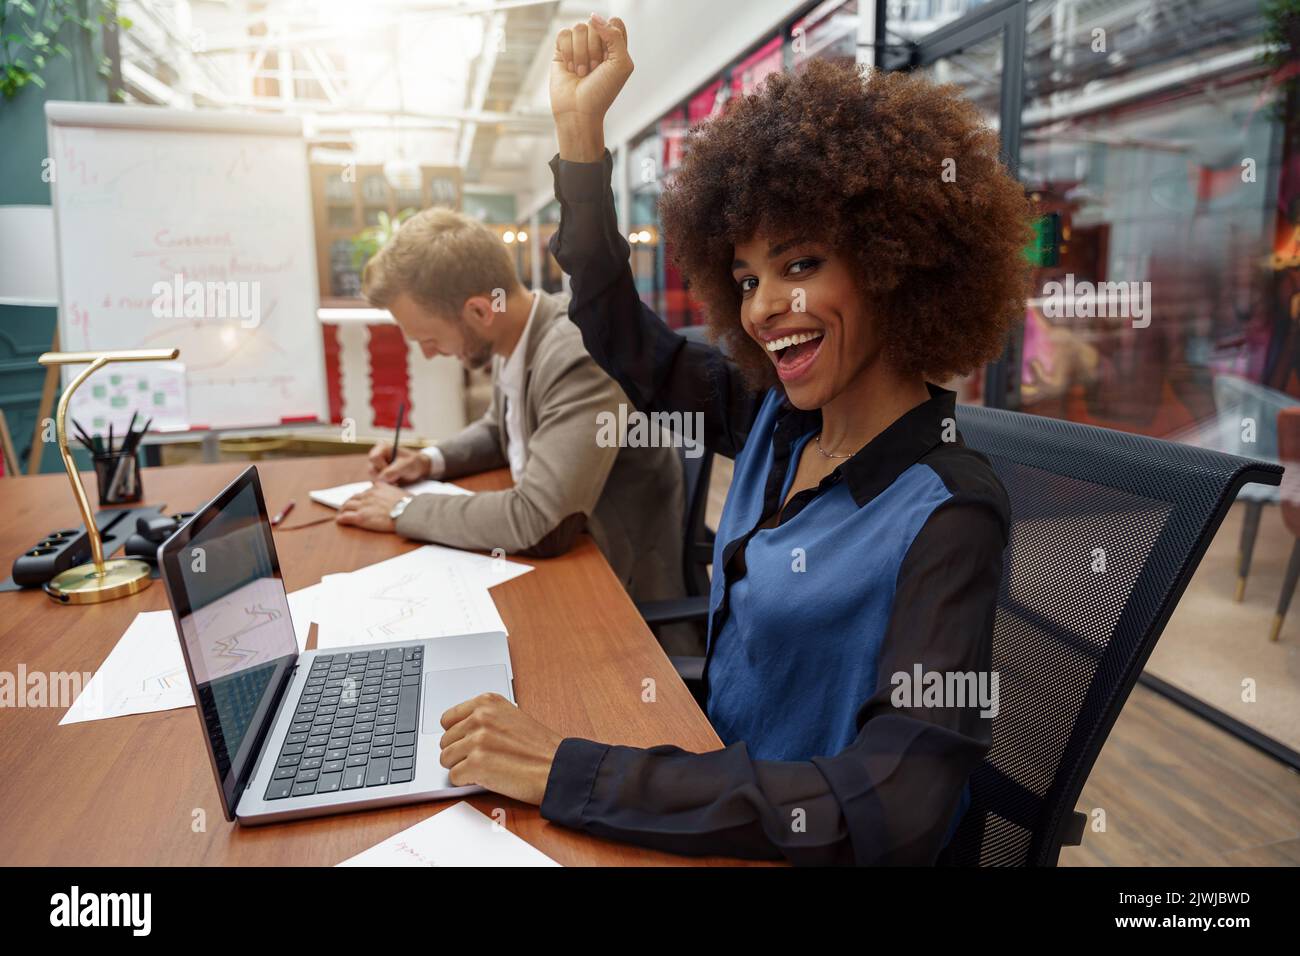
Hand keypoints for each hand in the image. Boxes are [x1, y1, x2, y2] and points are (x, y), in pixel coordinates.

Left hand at [335, 481, 408, 532]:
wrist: (408, 513)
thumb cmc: (409, 506)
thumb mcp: (401, 493)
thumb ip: (394, 493)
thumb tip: (398, 497)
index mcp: (378, 487)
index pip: (365, 491)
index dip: (361, 497)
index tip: (360, 501)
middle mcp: (369, 494)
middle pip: (353, 498)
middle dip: (349, 503)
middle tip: (346, 508)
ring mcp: (363, 505)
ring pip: (346, 506)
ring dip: (343, 510)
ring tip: (342, 514)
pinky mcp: (360, 517)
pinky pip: (346, 517)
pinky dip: (341, 519)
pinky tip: (340, 521)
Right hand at [368, 442, 430, 483]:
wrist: (418, 470)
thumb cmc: (414, 463)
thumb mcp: (406, 466)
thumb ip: (393, 471)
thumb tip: (381, 478)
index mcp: (382, 448)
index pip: (374, 458)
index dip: (382, 466)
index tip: (393, 469)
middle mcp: (377, 455)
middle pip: (371, 469)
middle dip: (383, 475)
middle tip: (396, 477)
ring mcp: (376, 465)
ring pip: (373, 477)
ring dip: (384, 481)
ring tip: (396, 479)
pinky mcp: (378, 474)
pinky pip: (376, 482)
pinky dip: (385, 484)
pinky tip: (394, 482)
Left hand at [439, 693, 563, 805]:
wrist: (557, 768)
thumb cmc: (540, 748)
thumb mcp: (511, 717)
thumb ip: (485, 719)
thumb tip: (460, 730)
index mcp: (487, 702)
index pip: (447, 719)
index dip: (457, 735)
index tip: (467, 742)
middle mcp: (480, 717)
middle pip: (445, 741)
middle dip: (460, 753)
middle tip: (482, 758)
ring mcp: (477, 740)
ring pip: (446, 759)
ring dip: (462, 767)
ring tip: (485, 768)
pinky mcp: (476, 764)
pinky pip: (454, 777)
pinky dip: (467, 781)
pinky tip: (486, 778)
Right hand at [550, 13, 631, 161]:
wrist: (579, 110)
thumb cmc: (603, 92)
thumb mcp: (621, 64)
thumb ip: (615, 35)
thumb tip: (593, 16)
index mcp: (615, 45)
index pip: (615, 22)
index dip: (611, 35)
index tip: (609, 56)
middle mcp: (597, 43)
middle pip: (596, 24)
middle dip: (595, 49)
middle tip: (595, 70)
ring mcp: (578, 45)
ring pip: (579, 28)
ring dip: (581, 54)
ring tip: (583, 72)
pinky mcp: (561, 50)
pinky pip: (564, 34)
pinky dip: (568, 53)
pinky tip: (571, 68)